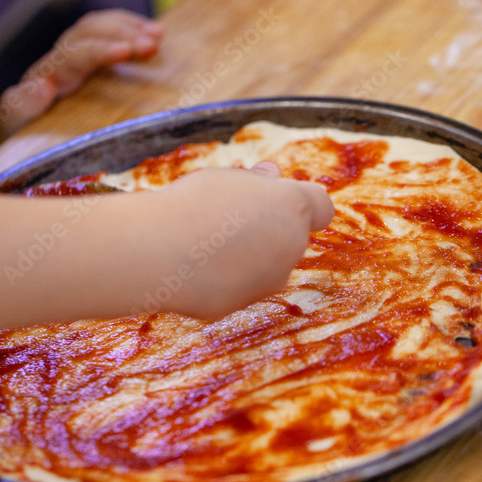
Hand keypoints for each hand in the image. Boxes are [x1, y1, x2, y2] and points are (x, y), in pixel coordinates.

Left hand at [0, 10, 163, 138]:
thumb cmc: (19, 135)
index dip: (101, 49)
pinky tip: (156, 36)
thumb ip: (22, 106)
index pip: (74, 52)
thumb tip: (43, 84)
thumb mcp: (15, 125)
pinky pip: (107, 35)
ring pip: (98, 28)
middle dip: (121, 32)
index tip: (127, 51)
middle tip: (153, 42)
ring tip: (158, 35)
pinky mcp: (88, 62)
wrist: (18, 133)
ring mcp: (74, 58)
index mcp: (47, 74)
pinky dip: (131, 30)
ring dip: (129, 27)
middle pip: (88, 31)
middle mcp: (60, 60)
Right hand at [143, 163, 334, 319]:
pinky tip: (192, 266)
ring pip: (265, 265)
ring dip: (245, 256)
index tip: (274, 199)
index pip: (321, 208)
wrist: (160, 251)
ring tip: (204, 241)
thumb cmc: (194, 204)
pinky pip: (237, 286)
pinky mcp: (243, 304)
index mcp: (294, 208)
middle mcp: (292, 247)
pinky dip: (222, 278)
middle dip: (267, 228)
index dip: (300, 204)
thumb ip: (257, 182)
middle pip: (290, 237)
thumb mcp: (228, 177)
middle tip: (225, 215)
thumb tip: (272, 177)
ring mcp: (269, 280)